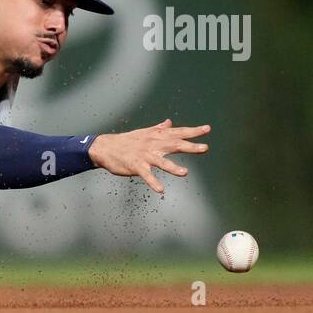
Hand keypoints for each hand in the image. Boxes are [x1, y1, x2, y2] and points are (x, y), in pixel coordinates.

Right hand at [87, 119, 210, 194]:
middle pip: (174, 145)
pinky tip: (161, 190)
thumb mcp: (144, 133)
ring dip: (173, 167)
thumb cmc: (126, 141)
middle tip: (204, 148)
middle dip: (190, 147)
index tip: (207, 129)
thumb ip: (159, 128)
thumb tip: (169, 122)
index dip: (193, 131)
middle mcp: (152, 144)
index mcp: (156, 136)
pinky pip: (146, 175)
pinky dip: (153, 182)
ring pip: (161, 161)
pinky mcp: (135, 166)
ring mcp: (144, 156)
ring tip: (184, 173)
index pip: (177, 132)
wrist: (105, 147)